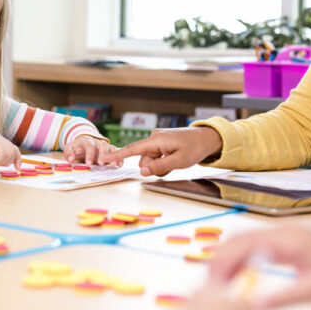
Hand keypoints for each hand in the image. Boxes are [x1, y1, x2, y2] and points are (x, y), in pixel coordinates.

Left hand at [64, 135, 120, 165]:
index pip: (89, 146)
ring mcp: (104, 146)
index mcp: (86, 141)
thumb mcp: (69, 149)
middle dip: (102, 154)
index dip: (89, 154)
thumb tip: (71, 160)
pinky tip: (119, 165)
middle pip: (102, 145)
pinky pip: (115, 152)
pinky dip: (118, 157)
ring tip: (114, 165)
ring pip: (110, 148)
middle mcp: (97, 142)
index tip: (88, 163)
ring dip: (112, 156)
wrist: (83, 145)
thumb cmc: (76, 148)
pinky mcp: (109, 150)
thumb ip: (68, 153)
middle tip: (101, 163)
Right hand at [101, 127, 222, 175]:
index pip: (132, 149)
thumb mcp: (179, 161)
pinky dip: (163, 161)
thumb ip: (160, 167)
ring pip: (150, 160)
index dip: (117, 155)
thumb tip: (142, 171)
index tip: (103, 159)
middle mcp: (154, 137)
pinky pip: (156, 156)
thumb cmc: (195, 148)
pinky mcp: (161, 142)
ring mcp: (157, 139)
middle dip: (154, 167)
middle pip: (144, 160)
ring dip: (160, 165)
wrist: (207, 138)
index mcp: (156, 140)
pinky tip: (175, 157)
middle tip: (172, 166)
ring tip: (176, 161)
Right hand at [206, 226, 310, 309]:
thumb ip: (284, 298)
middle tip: (213, 288)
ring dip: (229, 260)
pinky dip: (241, 258)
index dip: (223, 264)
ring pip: (243, 240)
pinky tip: (240, 276)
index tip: (214, 286)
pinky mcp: (285, 240)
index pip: (243, 245)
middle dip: (220, 262)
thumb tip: (254, 307)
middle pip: (237, 239)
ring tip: (223, 285)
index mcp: (288, 239)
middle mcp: (282, 230)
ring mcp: (283, 232)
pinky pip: (254, 244)